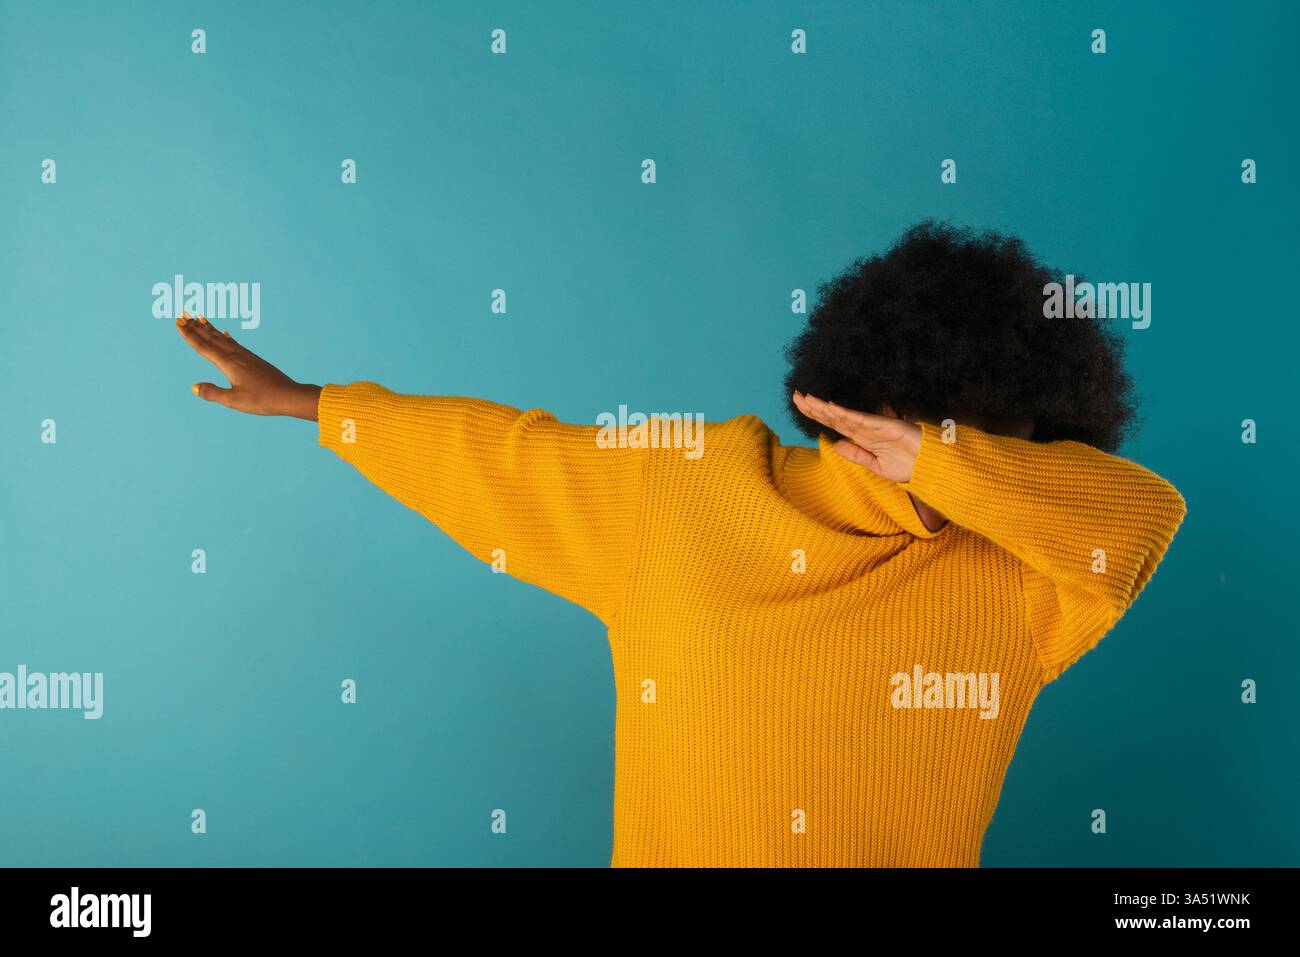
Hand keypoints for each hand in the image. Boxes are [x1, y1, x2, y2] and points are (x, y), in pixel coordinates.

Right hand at [175, 312, 320, 419]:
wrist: (289, 395)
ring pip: (223, 338)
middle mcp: (236, 355)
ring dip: (210, 329)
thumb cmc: (263, 400)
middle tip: (181, 314)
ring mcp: (246, 356)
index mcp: (228, 363)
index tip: (178, 321)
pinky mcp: (254, 359)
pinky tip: (226, 334)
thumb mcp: (234, 400)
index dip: (189, 334)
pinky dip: (227, 337)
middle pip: (211, 338)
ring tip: (199, 318)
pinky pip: (236, 344)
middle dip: (195, 327)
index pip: (204, 346)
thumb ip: (213, 393)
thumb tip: (194, 387)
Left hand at [792, 391, 921, 482]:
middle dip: (813, 407)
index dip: (817, 415)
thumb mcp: (876, 466)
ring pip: (843, 415)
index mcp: (861, 438)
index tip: (801, 406)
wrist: (931, 468)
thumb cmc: (907, 466)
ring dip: (824, 408)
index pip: (834, 424)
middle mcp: (864, 429)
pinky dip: (845, 414)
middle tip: (794, 395)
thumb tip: (836, 445)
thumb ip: (857, 456)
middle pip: (833, 416)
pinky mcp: (884, 426)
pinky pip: (860, 420)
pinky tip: (831, 408)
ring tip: (806, 398)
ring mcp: (873, 426)